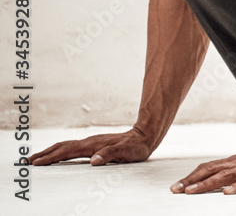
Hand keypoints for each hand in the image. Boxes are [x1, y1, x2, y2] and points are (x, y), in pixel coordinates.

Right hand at [29, 127, 152, 165]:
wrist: (144, 135)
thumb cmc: (136, 146)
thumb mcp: (126, 152)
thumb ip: (110, 155)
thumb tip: (94, 161)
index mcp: (93, 145)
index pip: (67, 152)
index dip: (51, 158)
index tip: (36, 163)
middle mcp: (89, 142)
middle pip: (62, 147)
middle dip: (44, 154)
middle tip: (28, 161)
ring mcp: (91, 142)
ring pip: (66, 146)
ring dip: (50, 151)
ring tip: (37, 157)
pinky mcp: (94, 144)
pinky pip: (72, 147)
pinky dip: (60, 150)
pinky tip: (58, 154)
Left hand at [171, 148, 235, 194]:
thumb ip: (230, 173)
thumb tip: (208, 183)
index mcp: (235, 161)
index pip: (208, 167)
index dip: (192, 176)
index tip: (177, 187)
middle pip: (212, 170)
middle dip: (193, 180)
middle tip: (177, 190)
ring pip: (226, 175)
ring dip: (207, 184)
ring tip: (193, 192)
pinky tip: (227, 193)